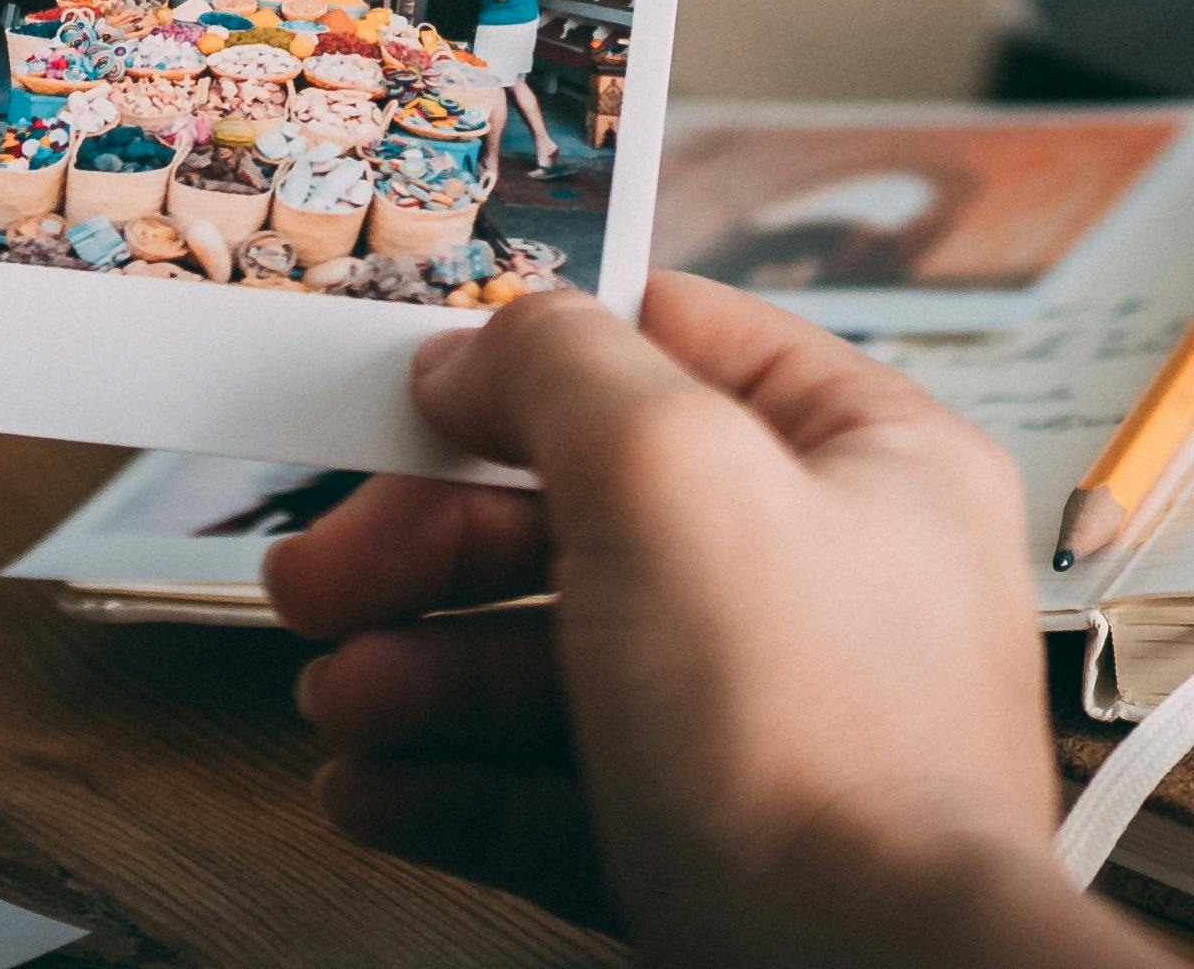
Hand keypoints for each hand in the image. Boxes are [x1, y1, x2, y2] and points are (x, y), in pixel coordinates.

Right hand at [266, 276, 1165, 966]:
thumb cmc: (829, 750)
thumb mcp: (672, 475)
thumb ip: (566, 368)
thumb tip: (491, 341)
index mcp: (864, 464)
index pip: (684, 352)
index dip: (538, 360)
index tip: (417, 387)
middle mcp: (821, 589)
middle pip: (578, 520)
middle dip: (427, 547)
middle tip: (329, 571)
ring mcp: (764, 732)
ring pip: (549, 667)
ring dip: (417, 673)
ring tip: (342, 699)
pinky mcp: (706, 852)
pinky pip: (550, 792)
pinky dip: (449, 783)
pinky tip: (377, 785)